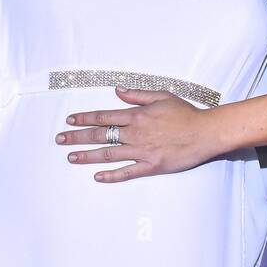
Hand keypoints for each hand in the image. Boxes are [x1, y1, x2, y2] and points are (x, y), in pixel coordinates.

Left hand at [56, 87, 220, 181]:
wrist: (205, 132)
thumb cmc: (186, 113)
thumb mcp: (162, 96)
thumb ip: (138, 95)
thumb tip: (118, 90)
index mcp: (137, 115)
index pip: (104, 116)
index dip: (84, 118)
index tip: (69, 121)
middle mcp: (135, 133)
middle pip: (100, 135)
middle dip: (78, 137)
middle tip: (60, 140)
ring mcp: (142, 151)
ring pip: (108, 154)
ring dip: (87, 156)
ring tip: (71, 157)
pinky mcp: (151, 166)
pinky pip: (127, 172)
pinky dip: (111, 175)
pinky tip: (97, 176)